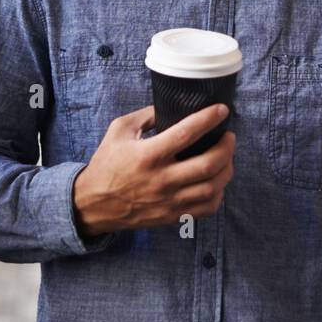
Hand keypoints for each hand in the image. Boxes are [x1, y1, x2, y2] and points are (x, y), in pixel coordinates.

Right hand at [73, 104, 234, 236]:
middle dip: (227, 147)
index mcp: (148, 155)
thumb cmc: (106, 164)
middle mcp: (162, 179)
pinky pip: (206, 208)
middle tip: (229, 136)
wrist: (93, 204)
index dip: (208, 119)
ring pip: (212, 187)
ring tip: (226, 157)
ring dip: (227, 169)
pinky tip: (216, 182)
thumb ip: (145, 116)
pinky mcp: (172, 216)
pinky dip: (218, 193)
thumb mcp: (119, 131)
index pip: (187, 133)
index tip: (221, 110)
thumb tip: (169, 106)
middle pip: (208, 164)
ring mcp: (169, 201)